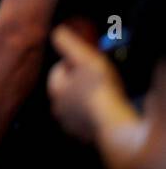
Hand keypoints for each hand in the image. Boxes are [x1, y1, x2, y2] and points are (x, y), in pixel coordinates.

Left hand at [47, 23, 123, 143]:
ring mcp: (71, 126)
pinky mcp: (86, 137)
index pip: (58, 71)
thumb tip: (56, 32)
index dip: (72, 63)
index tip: (87, 62)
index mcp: (54, 90)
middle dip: (78, 82)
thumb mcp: (84, 58)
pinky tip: (105, 109)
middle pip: (66, 90)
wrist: (114, 124)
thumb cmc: (99, 88)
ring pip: (76, 106)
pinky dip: (93, 115)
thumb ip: (68, 43)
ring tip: (102, 92)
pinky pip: (87, 121)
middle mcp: (58, 109)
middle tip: (96, 77)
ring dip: (85, 99)